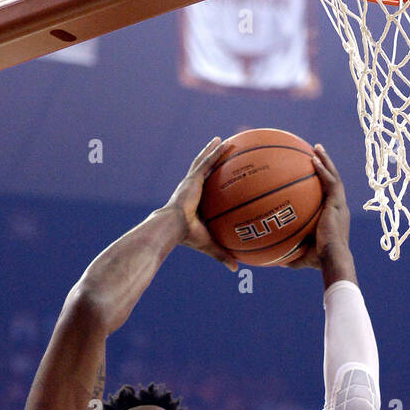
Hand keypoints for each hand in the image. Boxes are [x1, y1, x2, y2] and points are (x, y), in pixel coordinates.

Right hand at [165, 137, 238, 270]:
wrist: (173, 228)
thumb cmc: (188, 238)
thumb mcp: (209, 245)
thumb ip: (223, 254)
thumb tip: (236, 269)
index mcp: (193, 202)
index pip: (204, 190)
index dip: (210, 182)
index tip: (218, 176)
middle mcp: (191, 189)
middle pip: (203, 171)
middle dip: (211, 160)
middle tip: (221, 150)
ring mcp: (191, 182)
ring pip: (204, 162)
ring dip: (213, 150)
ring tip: (222, 140)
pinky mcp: (192, 178)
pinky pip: (207, 161)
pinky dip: (216, 152)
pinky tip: (225, 142)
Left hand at [285, 144, 351, 270]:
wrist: (332, 259)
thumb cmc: (319, 260)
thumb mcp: (303, 256)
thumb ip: (292, 256)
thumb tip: (278, 263)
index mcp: (334, 216)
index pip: (329, 195)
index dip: (323, 182)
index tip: (314, 173)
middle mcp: (338, 207)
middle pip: (333, 180)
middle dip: (325, 165)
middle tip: (315, 152)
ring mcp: (339, 204)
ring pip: (333, 176)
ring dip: (325, 161)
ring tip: (316, 148)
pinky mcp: (337, 203)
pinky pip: (330, 182)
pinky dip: (323, 170)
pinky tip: (314, 160)